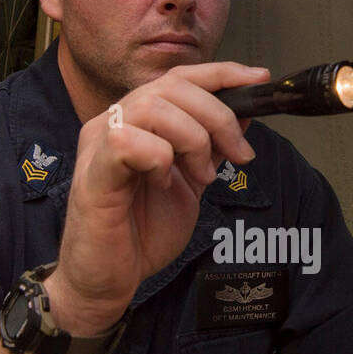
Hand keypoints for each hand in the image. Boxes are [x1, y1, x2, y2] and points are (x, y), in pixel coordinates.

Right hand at [50, 62, 270, 333]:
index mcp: (137, 121)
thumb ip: (211, 149)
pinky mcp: (94, 172)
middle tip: (239, 154)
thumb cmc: (139, 233)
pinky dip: (158, 159)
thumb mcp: (190, 183)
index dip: (221, 74)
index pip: (179, 77)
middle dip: (218, 115)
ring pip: (154, 107)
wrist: (109, 280)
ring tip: (199, 177)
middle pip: (173, 86)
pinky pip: (128, 142)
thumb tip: (243, 117)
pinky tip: (161, 183)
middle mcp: (115, 123)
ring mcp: (100, 144)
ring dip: (193, 139)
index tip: (259, 80)